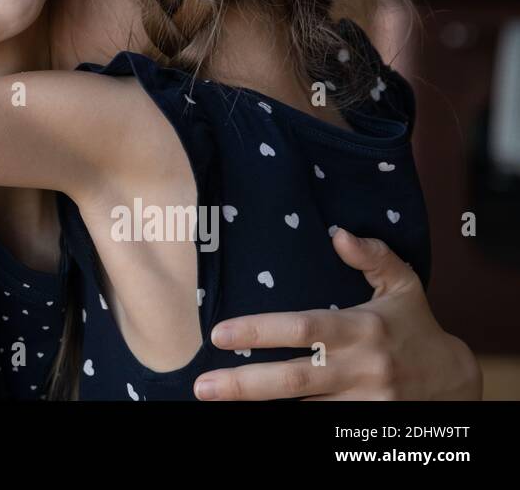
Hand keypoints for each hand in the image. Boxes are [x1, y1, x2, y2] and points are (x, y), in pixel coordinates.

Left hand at [193, 228, 480, 399]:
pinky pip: (318, 424)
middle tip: (203, 385)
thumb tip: (338, 234)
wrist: (455, 382)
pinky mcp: (364, 424)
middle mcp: (361, 369)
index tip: (219, 334)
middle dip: (244, 384)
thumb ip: (372, 256)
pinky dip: (288, 420)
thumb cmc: (416, 326)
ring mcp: (363, 402)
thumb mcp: (402, 284)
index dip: (259, 332)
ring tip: (215, 399)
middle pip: (293, 379)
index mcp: (363, 329)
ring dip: (258, 406)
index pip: (303, 329)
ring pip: (302, 408)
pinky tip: (252, 415)